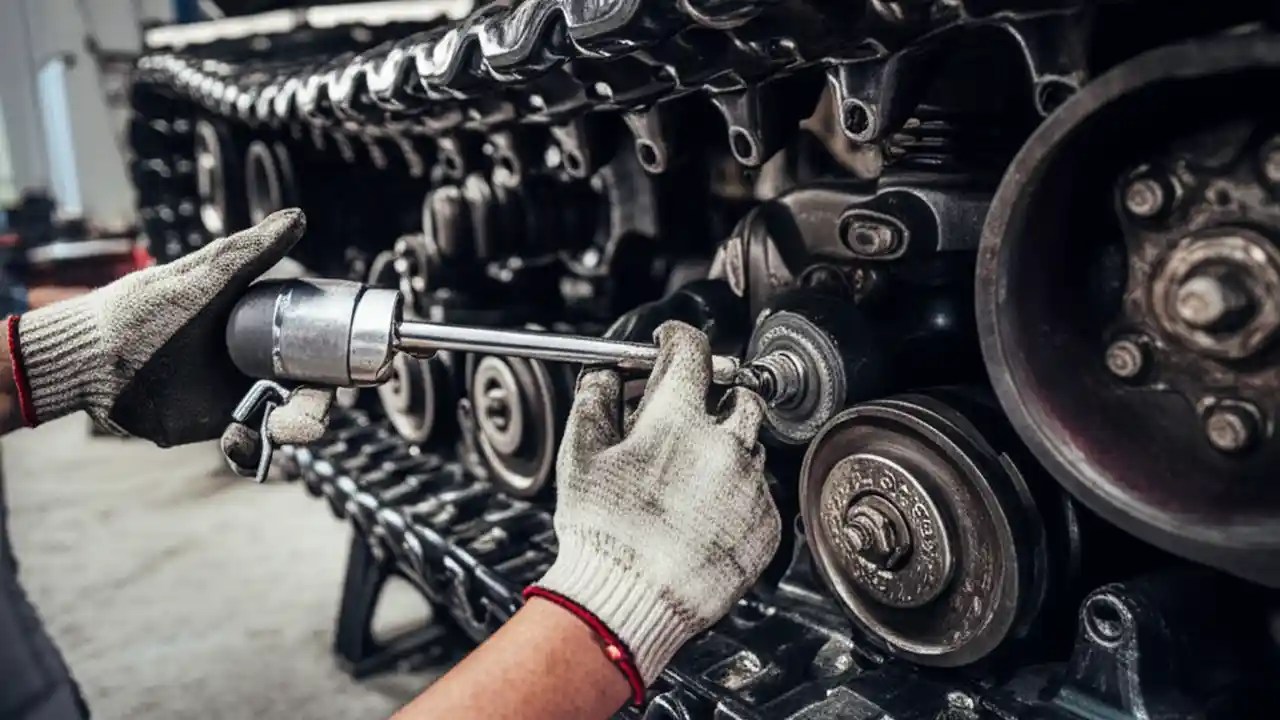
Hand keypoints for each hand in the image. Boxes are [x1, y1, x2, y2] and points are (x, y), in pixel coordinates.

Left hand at [7, 210, 330, 446]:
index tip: (331, 384)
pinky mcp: (213, 425)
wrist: (86, 359)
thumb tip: (297, 217)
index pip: (318, 354)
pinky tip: (234, 446)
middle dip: (309, 415)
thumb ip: (250, 253)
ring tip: (259, 435)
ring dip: (283, 435)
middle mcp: (260, 364)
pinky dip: (248, 454)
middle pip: (308, 396)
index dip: (333, 372)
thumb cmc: (141, 311)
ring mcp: (239, 397)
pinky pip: (248, 448)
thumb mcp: (199, 279)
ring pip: (283, 425)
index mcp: (266, 330)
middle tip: (292, 423)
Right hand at [528, 320, 780, 698]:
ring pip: (750, 446)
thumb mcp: (581, 455)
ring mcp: (750, 487)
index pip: (694, 350)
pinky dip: (733, 494)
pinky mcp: (766, 525)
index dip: (678, 340)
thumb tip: (607, 375)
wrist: (627, 602)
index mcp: (679, 421)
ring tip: (685, 480)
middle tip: (684, 416)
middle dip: (713, 397)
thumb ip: (596, 399)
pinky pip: (757, 493)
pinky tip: (700, 514)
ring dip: (724, 449)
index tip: (671, 344)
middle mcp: (726, 447)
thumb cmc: (602, 533)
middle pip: (738, 395)